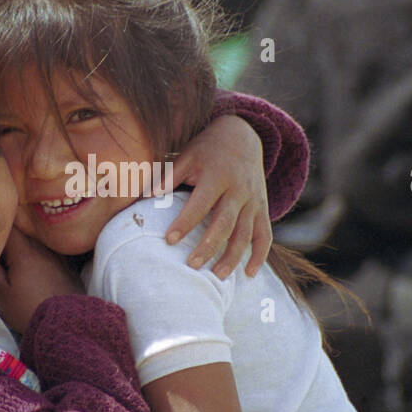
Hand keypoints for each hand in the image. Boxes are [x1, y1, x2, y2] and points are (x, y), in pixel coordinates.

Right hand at [0, 227, 83, 332]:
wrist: (65, 323)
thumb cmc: (28, 310)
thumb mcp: (1, 294)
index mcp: (25, 252)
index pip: (9, 227)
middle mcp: (44, 249)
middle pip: (23, 234)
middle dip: (10, 240)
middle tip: (1, 256)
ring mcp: (58, 257)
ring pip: (37, 244)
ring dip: (26, 250)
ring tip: (18, 267)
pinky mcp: (68, 267)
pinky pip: (50, 254)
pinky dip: (41, 258)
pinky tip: (36, 274)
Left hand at [160, 115, 270, 279]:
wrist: (243, 135)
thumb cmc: (208, 149)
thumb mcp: (188, 155)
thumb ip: (169, 175)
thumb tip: (147, 195)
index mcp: (217, 177)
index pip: (200, 204)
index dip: (185, 222)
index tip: (169, 240)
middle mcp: (238, 190)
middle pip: (225, 223)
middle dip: (209, 246)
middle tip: (192, 266)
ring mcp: (253, 201)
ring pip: (245, 233)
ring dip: (233, 257)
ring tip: (217, 276)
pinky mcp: (262, 208)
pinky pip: (264, 234)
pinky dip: (260, 255)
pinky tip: (248, 273)